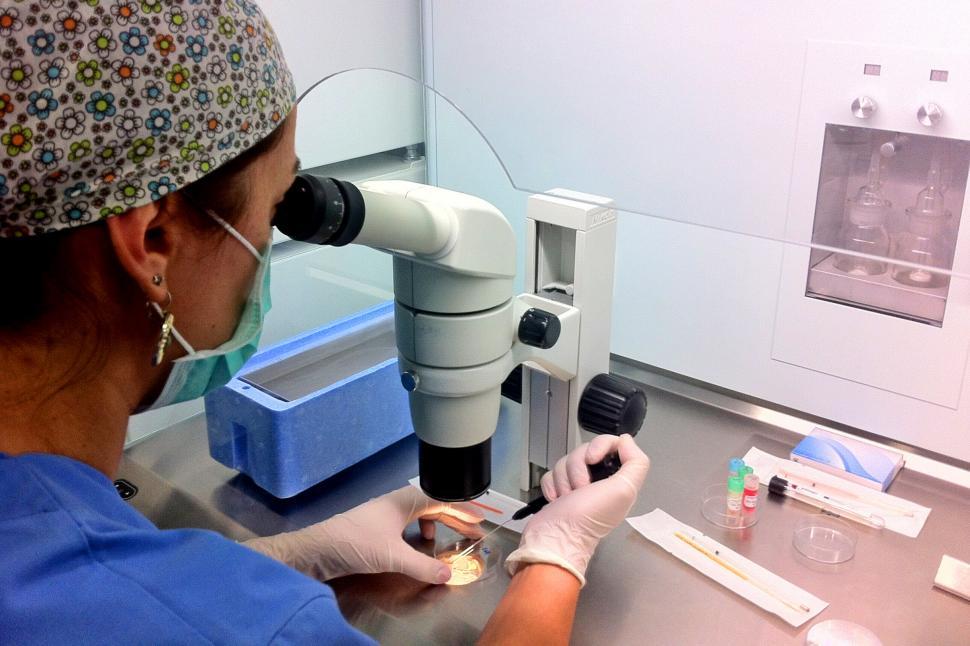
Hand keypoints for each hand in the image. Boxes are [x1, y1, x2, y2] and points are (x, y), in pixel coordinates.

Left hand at [244, 486, 482, 583]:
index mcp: (403, 501)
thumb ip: (422, 566)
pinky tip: (418, 542)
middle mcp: (395, 503)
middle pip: (432, 505)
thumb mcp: (392, 557)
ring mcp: (384, 513)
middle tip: (473, 530)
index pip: (440, 499)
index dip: (461, 508)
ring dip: (436, 522)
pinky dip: (418, 530)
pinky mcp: (375, 526)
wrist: (316, 549)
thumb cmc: (355, 544)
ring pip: (419, 513)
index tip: (479, 518)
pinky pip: (407, 522)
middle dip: (453, 516)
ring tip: (447, 536)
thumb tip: (449, 574)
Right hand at [506, 433, 649, 585]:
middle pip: (585, 450)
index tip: (592, 459)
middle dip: (578, 467)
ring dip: (564, 479)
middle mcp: (598, 480)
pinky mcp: (557, 488)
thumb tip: (626, 440)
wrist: (556, 536)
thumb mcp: (623, 490)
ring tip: (567, 498)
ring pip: (566, 460)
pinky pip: (551, 472)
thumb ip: (635, 462)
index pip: (612, 444)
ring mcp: (575, 484)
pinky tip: (556, 499)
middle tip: (580, 488)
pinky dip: (552, 485)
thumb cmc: (590, 515)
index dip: (600, 446)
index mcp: (617, 478)